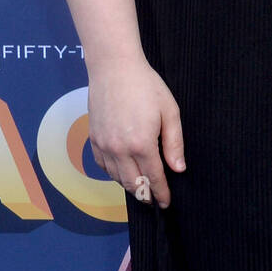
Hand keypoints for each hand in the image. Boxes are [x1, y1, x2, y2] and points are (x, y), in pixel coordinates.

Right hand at [87, 57, 184, 207]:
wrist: (114, 68)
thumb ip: (174, 143)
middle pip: (133, 184)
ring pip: (117, 178)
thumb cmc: (146, 85)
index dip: (161, 193)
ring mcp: (104, 145)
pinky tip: (123, 170)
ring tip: (142, 185)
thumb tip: (178, 169)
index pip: (154, 178)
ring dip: (130, 185)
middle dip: (146, 194)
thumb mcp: (169, 111)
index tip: (166, 203)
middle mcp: (120, 150)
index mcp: (142, 144)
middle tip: (155, 198)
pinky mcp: (93, 139)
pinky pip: (103, 166)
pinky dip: (114, 173)